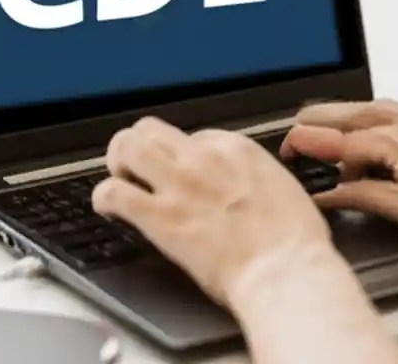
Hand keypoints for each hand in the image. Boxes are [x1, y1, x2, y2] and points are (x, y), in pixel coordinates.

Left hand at [92, 118, 339, 307]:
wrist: (284, 269)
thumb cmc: (294, 240)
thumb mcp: (282, 188)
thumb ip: (254, 180)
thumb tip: (244, 189)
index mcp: (237, 149)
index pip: (194, 136)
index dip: (184, 156)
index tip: (184, 174)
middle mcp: (203, 158)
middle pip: (151, 129)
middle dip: (140, 146)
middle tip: (140, 169)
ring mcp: (179, 184)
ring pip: (126, 147)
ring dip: (118, 162)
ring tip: (122, 181)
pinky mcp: (158, 216)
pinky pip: (112, 191)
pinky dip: (104, 197)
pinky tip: (109, 208)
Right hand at [281, 100, 397, 243]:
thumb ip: (361, 196)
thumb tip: (329, 194)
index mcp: (389, 140)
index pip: (333, 139)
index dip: (303, 146)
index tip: (280, 152)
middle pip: (344, 114)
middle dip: (314, 124)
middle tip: (292, 142)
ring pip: (365, 111)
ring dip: (340, 121)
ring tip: (320, 137)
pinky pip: (386, 116)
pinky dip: (365, 124)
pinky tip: (365, 141)